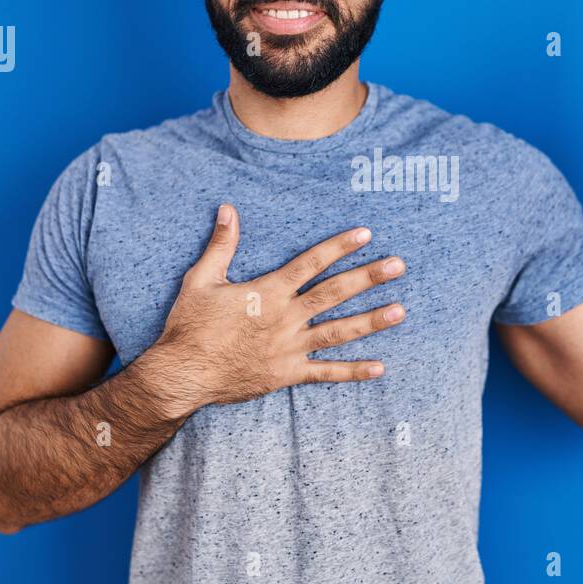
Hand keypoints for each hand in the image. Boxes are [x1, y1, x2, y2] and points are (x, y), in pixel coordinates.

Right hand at [152, 204, 406, 413]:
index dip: (339, 247)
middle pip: (335, 293)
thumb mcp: (201, 279)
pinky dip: (353, 371)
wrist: (182, 374)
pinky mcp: (287, 374)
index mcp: (268, 292)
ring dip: (371, 321)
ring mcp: (290, 348)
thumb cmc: (190, 326)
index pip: (311, 263)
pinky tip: (380, 367)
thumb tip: (228, 209)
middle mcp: (286, 318)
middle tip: (398, 265)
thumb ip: (221, 244)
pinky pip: (326, 373)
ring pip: (339, 331)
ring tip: (400, 310)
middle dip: (368, 277)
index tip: (365, 234)